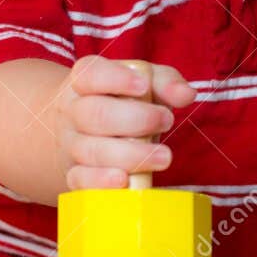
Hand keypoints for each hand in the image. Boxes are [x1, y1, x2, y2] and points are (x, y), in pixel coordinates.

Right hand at [54, 56, 194, 190]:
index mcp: (85, 80)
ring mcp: (70, 144)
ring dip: (131, 156)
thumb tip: (186, 94)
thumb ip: (165, 83)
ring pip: (92, 151)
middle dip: (136, 119)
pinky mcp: (72, 173)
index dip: (116, 79)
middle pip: (95, 114)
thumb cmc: (121, 102)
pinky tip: (124, 181)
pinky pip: (79, 179)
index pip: (91, 74)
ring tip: (163, 157)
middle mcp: (73, 111)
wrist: (82, 131)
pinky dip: (100, 182)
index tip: (143, 87)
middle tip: (167, 121)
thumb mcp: (144, 83)